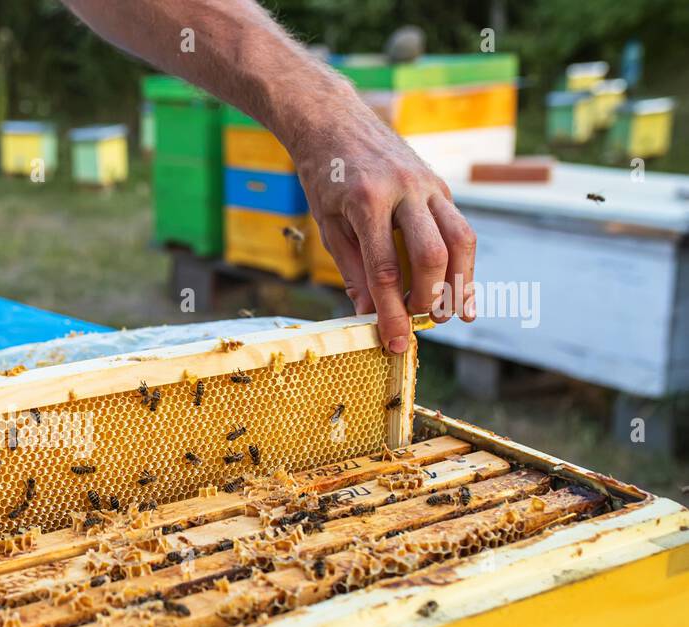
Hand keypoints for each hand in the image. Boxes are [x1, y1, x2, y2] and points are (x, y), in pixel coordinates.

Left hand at [292, 94, 477, 351]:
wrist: (335, 120)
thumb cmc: (325, 176)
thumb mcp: (328, 224)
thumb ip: (352, 269)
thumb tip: (371, 314)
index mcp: (367, 200)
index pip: (384, 270)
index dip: (392, 312)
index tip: (397, 344)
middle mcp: (404, 189)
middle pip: (431, 254)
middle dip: (431, 297)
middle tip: (422, 324)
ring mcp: (427, 184)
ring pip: (460, 239)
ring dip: (461, 282)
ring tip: (452, 314)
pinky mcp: (439, 185)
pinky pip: (459, 227)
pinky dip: (462, 261)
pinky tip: (459, 288)